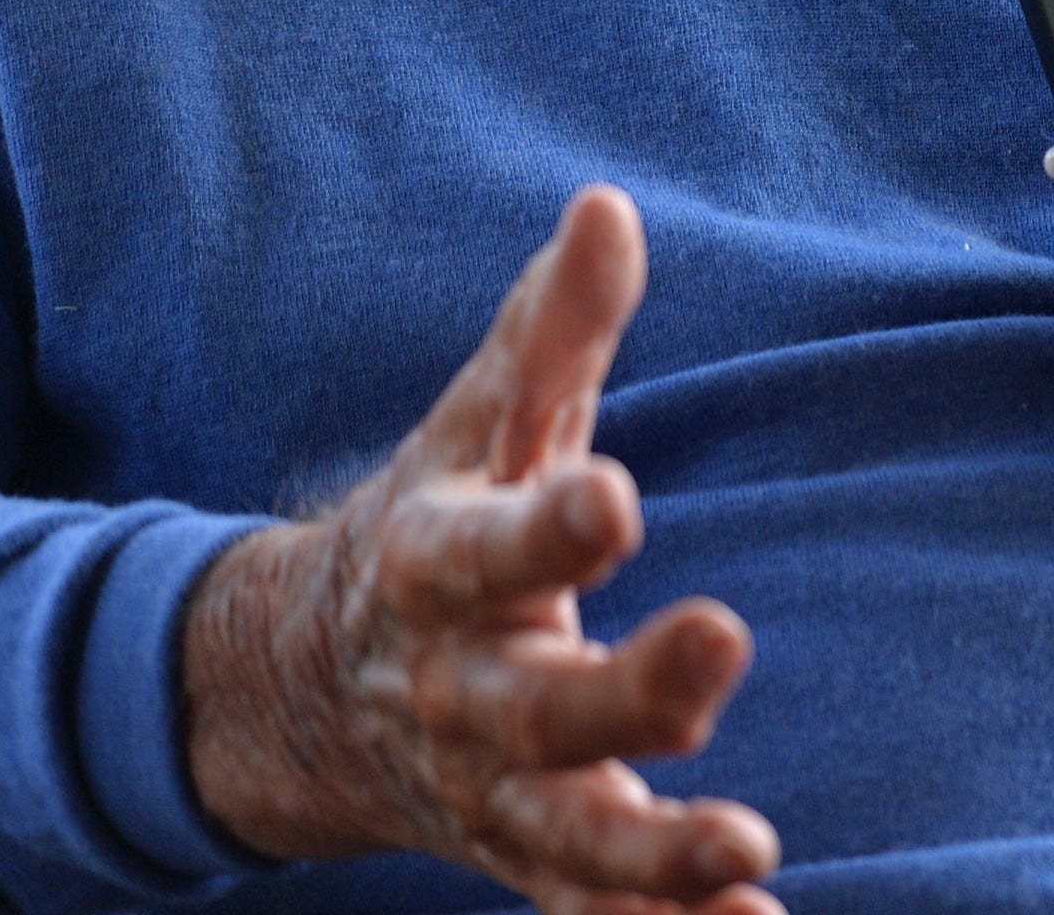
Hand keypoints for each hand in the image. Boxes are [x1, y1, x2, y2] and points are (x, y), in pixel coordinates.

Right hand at [182, 187, 780, 914]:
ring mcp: (491, 790)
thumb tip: (611, 207)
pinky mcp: (530, 856)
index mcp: (438, 568)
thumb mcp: (481, 418)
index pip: (488, 547)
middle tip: (721, 649)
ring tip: (743, 851)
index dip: (547, 527)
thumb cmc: (439, 516)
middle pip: (537, 710)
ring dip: (652, 857)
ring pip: (567, 839)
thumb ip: (553, 327)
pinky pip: (593, 907)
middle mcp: (459, 691)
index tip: (618, 497)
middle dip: (624, 692)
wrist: (310, 683)